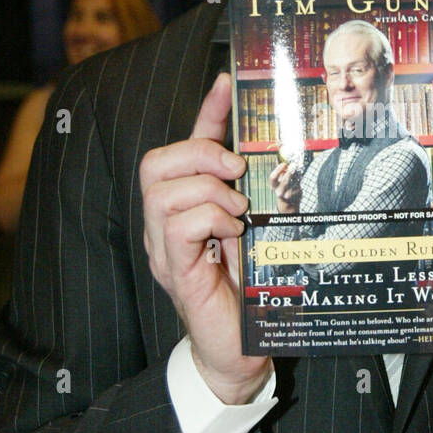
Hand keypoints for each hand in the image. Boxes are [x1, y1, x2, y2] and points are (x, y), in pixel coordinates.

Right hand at [140, 72, 270, 403]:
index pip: (183, 148)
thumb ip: (256, 197)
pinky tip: (233, 234)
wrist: (241, 351)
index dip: (206, 112)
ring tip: (237, 212)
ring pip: (162, 190)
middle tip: (236, 174)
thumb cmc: (250, 291)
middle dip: (200, 154)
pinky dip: (209, 219)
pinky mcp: (175, 272)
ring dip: (208, 191)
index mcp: (185, 208)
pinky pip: (178, 226)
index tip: (227, 81)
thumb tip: (277, 161)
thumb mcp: (258, 231)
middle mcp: (164, 225)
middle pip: (155, 162)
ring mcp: (165, 249)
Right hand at [268, 159, 301, 212]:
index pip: (273, 177)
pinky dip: (300, 179)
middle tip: (294, 164)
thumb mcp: (279, 179)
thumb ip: (279, 170)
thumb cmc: (283, 186)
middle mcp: (279, 191)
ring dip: (297, 175)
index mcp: (273, 186)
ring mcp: (288, 195)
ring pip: (294, 182)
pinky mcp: (296, 195)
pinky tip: (299, 178)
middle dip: (290, 172)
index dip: (278, 169)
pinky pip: (299, 184)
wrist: (288, 202)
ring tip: (298, 169)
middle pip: (284, 181)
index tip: (284, 163)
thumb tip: (278, 158)